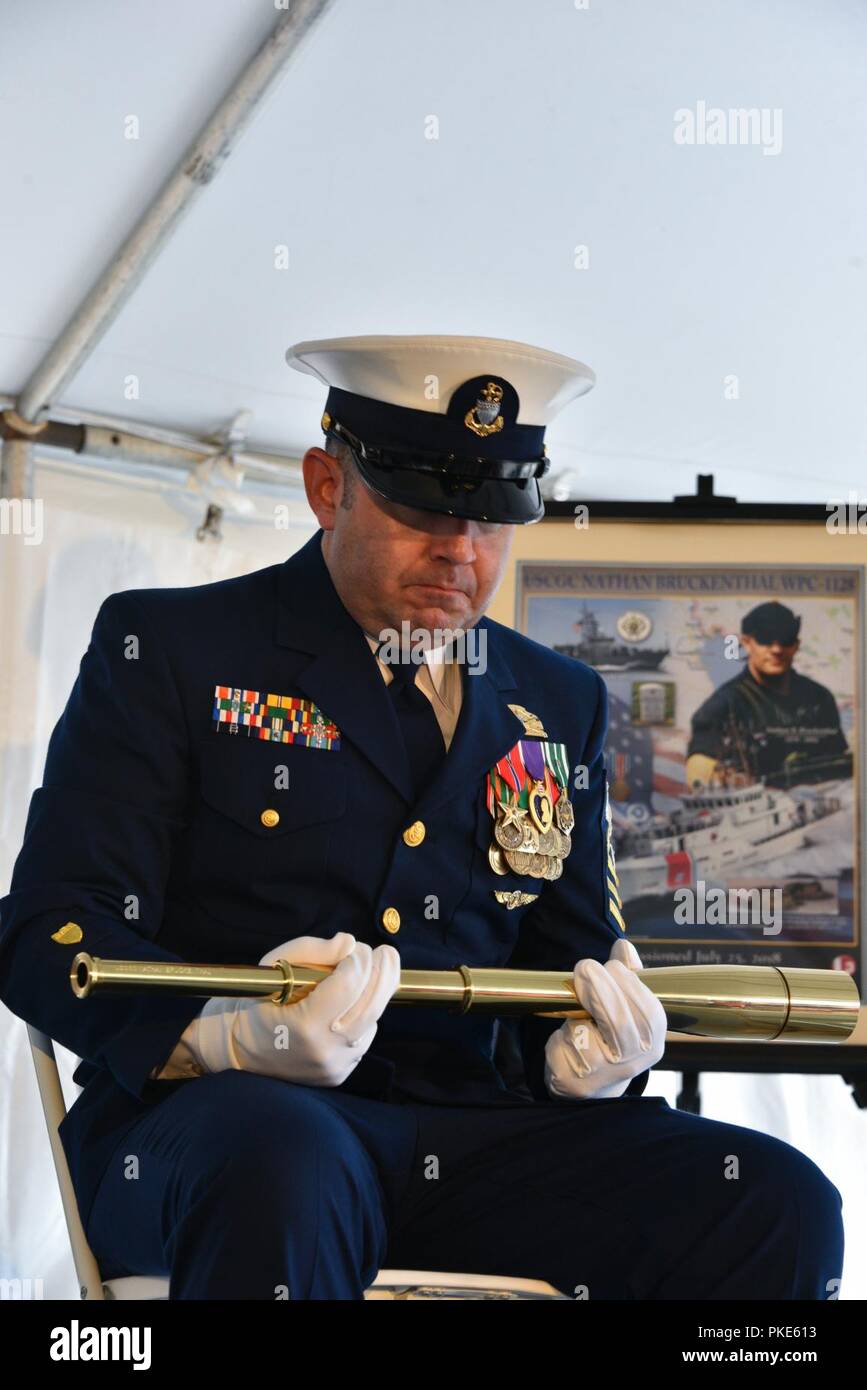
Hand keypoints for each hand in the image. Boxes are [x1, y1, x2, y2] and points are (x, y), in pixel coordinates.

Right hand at [185, 932, 400, 1086]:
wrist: (236, 1051)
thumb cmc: (254, 1002)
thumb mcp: (273, 967)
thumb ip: (311, 950)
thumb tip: (348, 943)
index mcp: (305, 1025)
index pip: (348, 984)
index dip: (357, 959)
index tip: (354, 947)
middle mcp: (325, 1052)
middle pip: (371, 1005)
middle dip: (383, 973)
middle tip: (386, 952)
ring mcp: (334, 1067)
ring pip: (372, 1021)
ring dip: (374, 994)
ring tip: (372, 972)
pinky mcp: (339, 1075)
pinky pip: (363, 1038)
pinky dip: (363, 1016)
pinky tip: (352, 1003)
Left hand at [544, 938, 665, 1099]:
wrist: (585, 1080)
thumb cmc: (606, 1036)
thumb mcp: (623, 1006)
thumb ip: (627, 976)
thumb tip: (624, 947)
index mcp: (653, 1043)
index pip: (650, 1013)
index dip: (629, 985)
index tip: (610, 964)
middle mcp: (633, 1064)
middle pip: (620, 1023)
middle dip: (601, 989)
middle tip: (585, 967)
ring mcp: (604, 1075)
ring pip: (592, 1035)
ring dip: (581, 1010)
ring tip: (577, 993)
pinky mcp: (577, 1080)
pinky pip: (568, 1046)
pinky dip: (565, 1030)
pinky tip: (567, 1026)